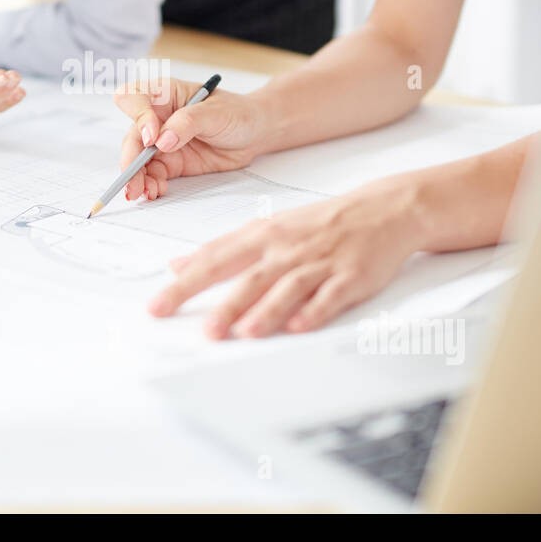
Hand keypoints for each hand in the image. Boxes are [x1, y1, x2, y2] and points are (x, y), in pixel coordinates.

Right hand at [113, 78, 267, 201]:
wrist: (254, 134)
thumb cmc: (236, 112)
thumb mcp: (215, 113)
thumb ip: (187, 123)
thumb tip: (162, 141)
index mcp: (164, 94)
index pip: (134, 99)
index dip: (138, 118)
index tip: (152, 137)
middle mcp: (157, 118)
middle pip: (132, 137)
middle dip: (130, 160)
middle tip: (133, 181)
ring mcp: (162, 142)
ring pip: (138, 160)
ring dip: (137, 178)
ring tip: (143, 192)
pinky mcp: (170, 162)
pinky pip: (153, 175)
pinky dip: (151, 184)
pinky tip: (155, 191)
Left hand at [149, 175, 427, 338]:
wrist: (382, 209)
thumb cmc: (320, 223)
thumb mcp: (267, 227)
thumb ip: (223, 249)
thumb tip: (177, 265)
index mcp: (263, 235)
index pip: (215, 258)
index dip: (185, 283)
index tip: (158, 304)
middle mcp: (287, 247)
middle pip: (247, 276)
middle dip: (222, 302)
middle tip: (201, 329)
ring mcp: (319, 261)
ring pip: (287, 287)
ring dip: (266, 310)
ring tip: (244, 332)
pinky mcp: (350, 276)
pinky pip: (329, 296)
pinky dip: (314, 311)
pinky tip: (300, 326)